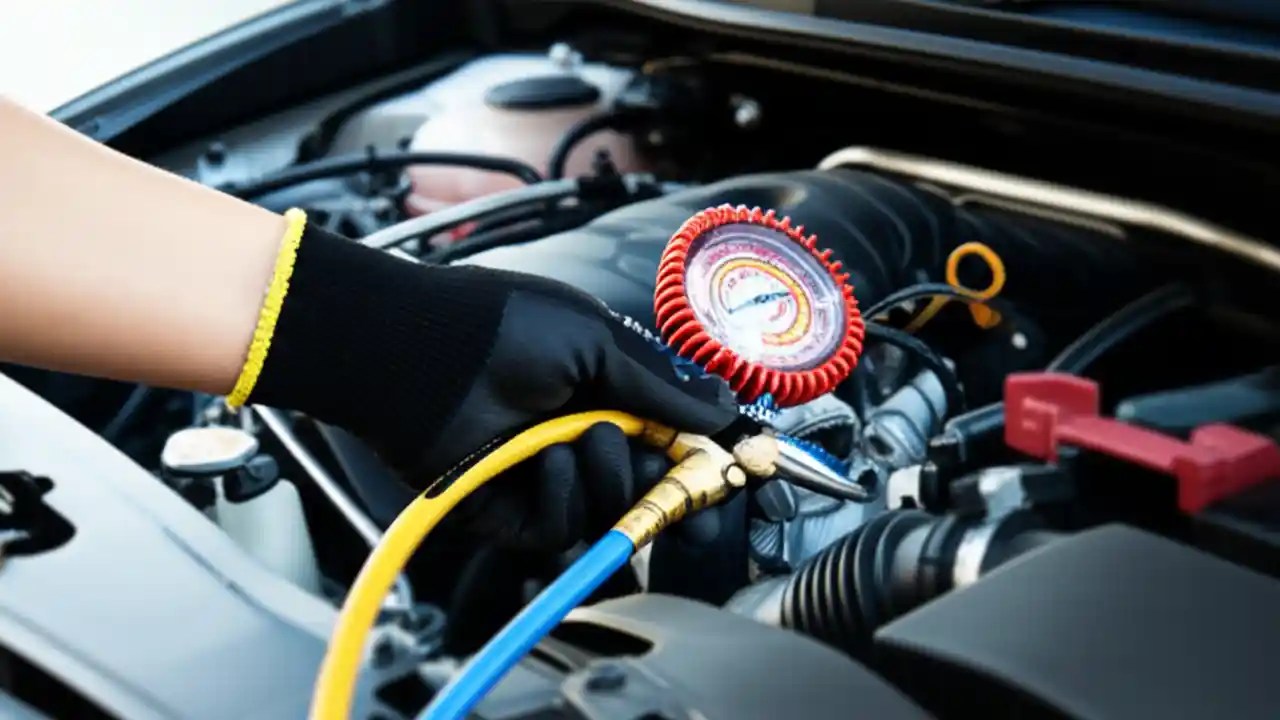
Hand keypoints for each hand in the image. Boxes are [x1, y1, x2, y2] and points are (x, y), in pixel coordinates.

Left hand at [247, 227, 738, 547]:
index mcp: (601, 392)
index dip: (698, 462)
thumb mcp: (596, 340)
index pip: (664, 440)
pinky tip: (543, 459)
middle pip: (644, 489)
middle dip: (666, 486)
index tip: (727, 475)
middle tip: (674, 477)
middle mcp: (575, 438)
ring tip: (580, 436)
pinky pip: (559, 527)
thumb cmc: (501, 328)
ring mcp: (542, 478)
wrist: (420, 351)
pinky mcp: (507, 512)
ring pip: (607, 512)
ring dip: (607, 476)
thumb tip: (724, 407)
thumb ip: (661, 385)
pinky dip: (560, 495)